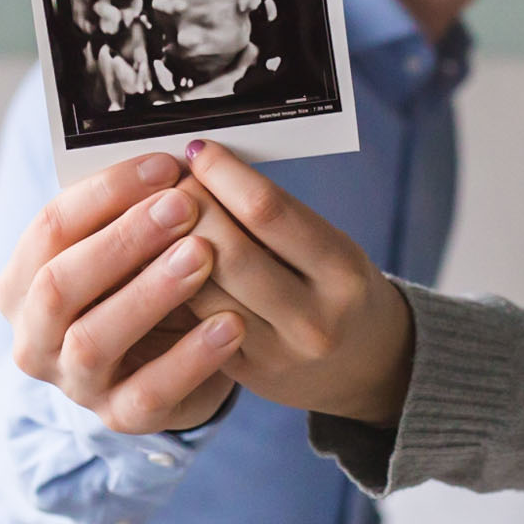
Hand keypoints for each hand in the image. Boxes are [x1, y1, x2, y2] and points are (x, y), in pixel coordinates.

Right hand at [0, 151, 244, 432]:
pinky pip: (150, 392)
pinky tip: (230, 324)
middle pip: (60, 284)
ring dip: (150, 293)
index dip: (106, 192)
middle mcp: (33, 337)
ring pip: (95, 340)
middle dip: (123, 240)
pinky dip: (190, 358)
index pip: (50, 227)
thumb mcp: (130, 248)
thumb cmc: (142, 286)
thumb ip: (137, 213)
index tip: (165, 166)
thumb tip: (178, 161)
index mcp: (23, 283)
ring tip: (204, 256)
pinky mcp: (119, 417)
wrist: (167, 363)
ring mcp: (73, 383)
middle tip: (183, 207)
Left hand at [177, 141, 414, 425]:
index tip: (199, 151)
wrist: (365, 365)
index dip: (223, 174)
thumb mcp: (330, 246)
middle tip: (170, 183)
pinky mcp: (245, 373)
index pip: (267, 211)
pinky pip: (195, 321)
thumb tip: (206, 168)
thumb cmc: (339, 289)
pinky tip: (162, 261)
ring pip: (202, 289)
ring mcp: (277, 353)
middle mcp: (313, 318)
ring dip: (170, 246)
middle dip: (189, 208)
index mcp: (342, 272)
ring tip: (158, 217)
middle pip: (227, 251)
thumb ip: (274, 215)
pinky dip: (172, 284)